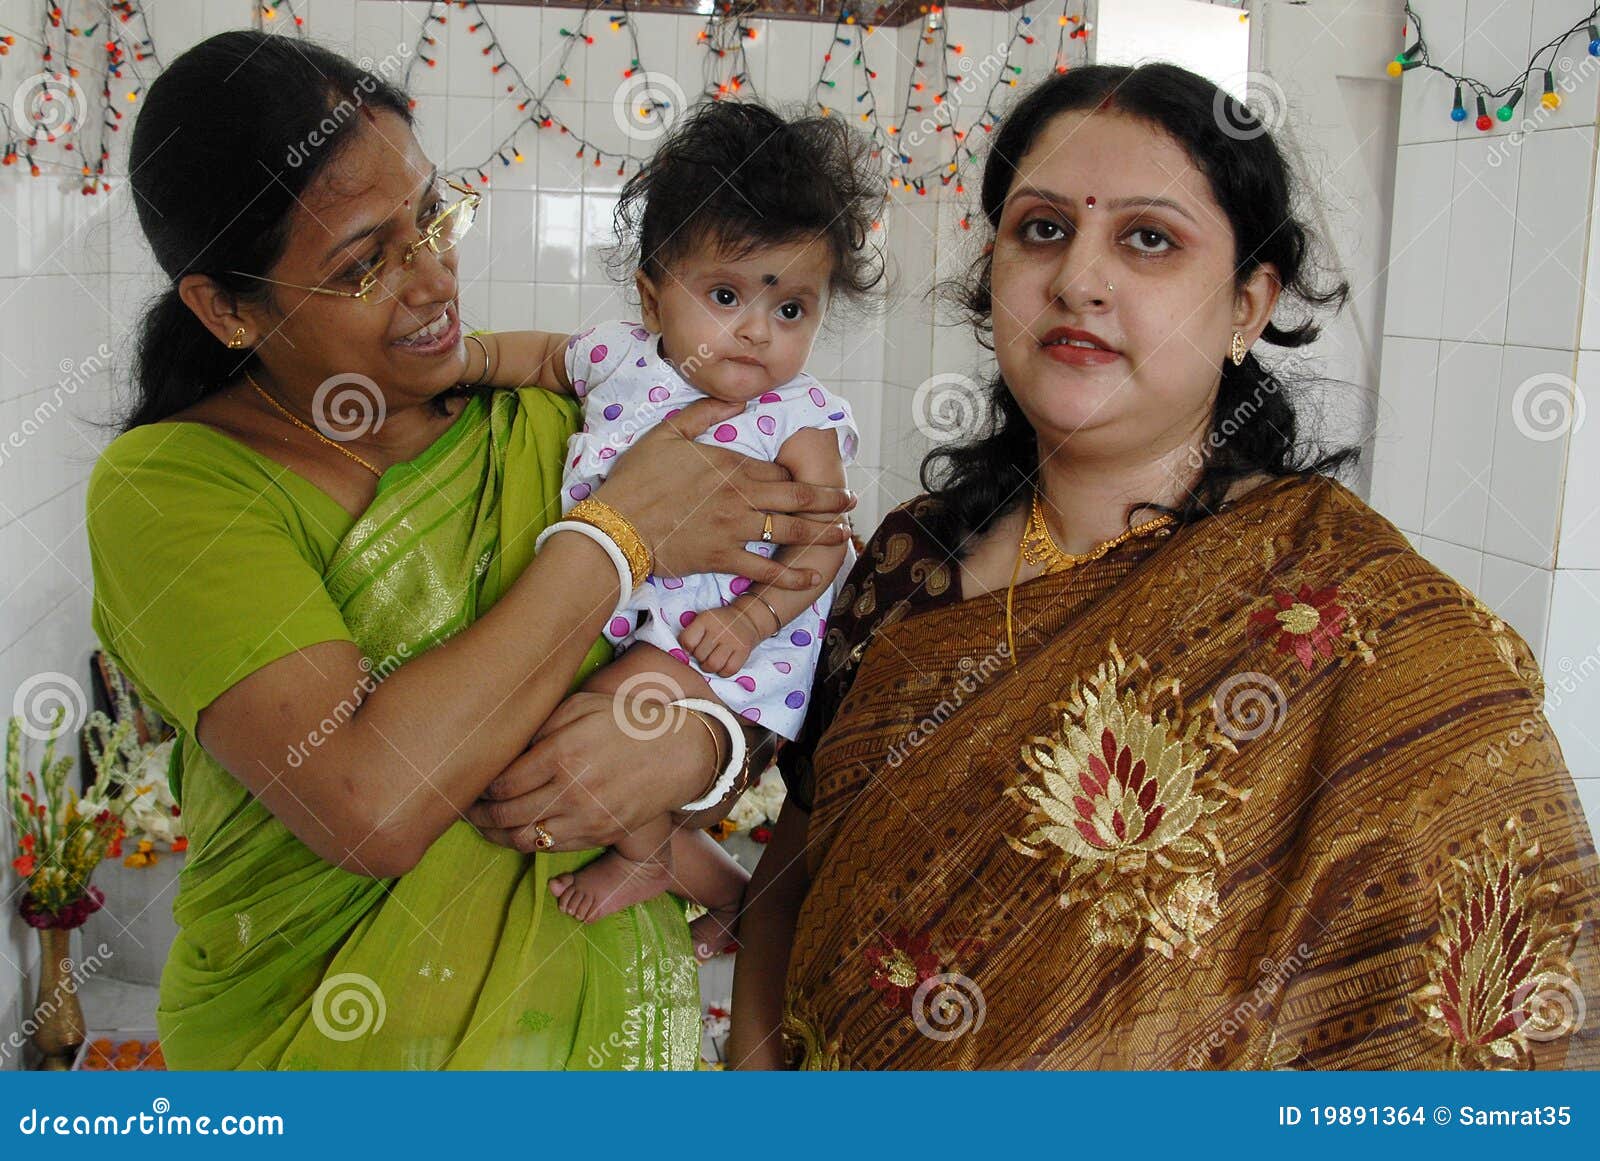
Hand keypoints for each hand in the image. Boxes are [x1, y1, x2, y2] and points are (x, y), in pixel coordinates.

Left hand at [464, 692, 715, 852]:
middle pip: (506, 815)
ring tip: (484, 825)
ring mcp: (587, 818)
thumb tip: (504, 747)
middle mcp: (572, 791)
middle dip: (478, 815)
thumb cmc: (625, 722)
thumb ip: (540, 726)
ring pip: (525, 839)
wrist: (678, 753)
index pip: (502, 783)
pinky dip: (528, 843)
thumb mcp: (581, 706)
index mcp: (562, 754)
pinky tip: (518, 832)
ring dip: (497, 835)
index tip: (471, 784)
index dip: (480, 788)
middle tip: (466, 809)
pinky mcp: (600, 834)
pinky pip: (551, 848)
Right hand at [596, 397, 855, 591]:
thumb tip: (740, 400)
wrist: (616, 525)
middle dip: (828, 499)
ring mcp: (735, 528)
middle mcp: (740, 495)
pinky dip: (790, 574)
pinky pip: (765, 568)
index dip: (798, 477)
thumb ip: (705, 413)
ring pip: (789, 529)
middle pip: (796, 497)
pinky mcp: (724, 557)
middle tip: (850, 501)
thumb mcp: (667, 433)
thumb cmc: (637, 479)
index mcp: (729, 465)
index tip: (812, 480)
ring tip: (842, 532)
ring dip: (821, 532)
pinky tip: (811, 576)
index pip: (776, 470)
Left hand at [679, 605, 763, 677]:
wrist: (746, 619)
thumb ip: (691, 634)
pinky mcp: (743, 651)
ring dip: (709, 668)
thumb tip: (682, 656)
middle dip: (699, 659)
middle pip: (700, 655)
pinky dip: (723, 672)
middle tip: (704, 655)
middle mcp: (719, 630)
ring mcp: (732, 641)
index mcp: (705, 620)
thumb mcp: (702, 620)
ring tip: (711, 662)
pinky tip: (722, 665)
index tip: (693, 648)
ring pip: (713, 665)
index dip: (687, 648)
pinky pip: (729, 670)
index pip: (687, 641)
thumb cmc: (718, 623)